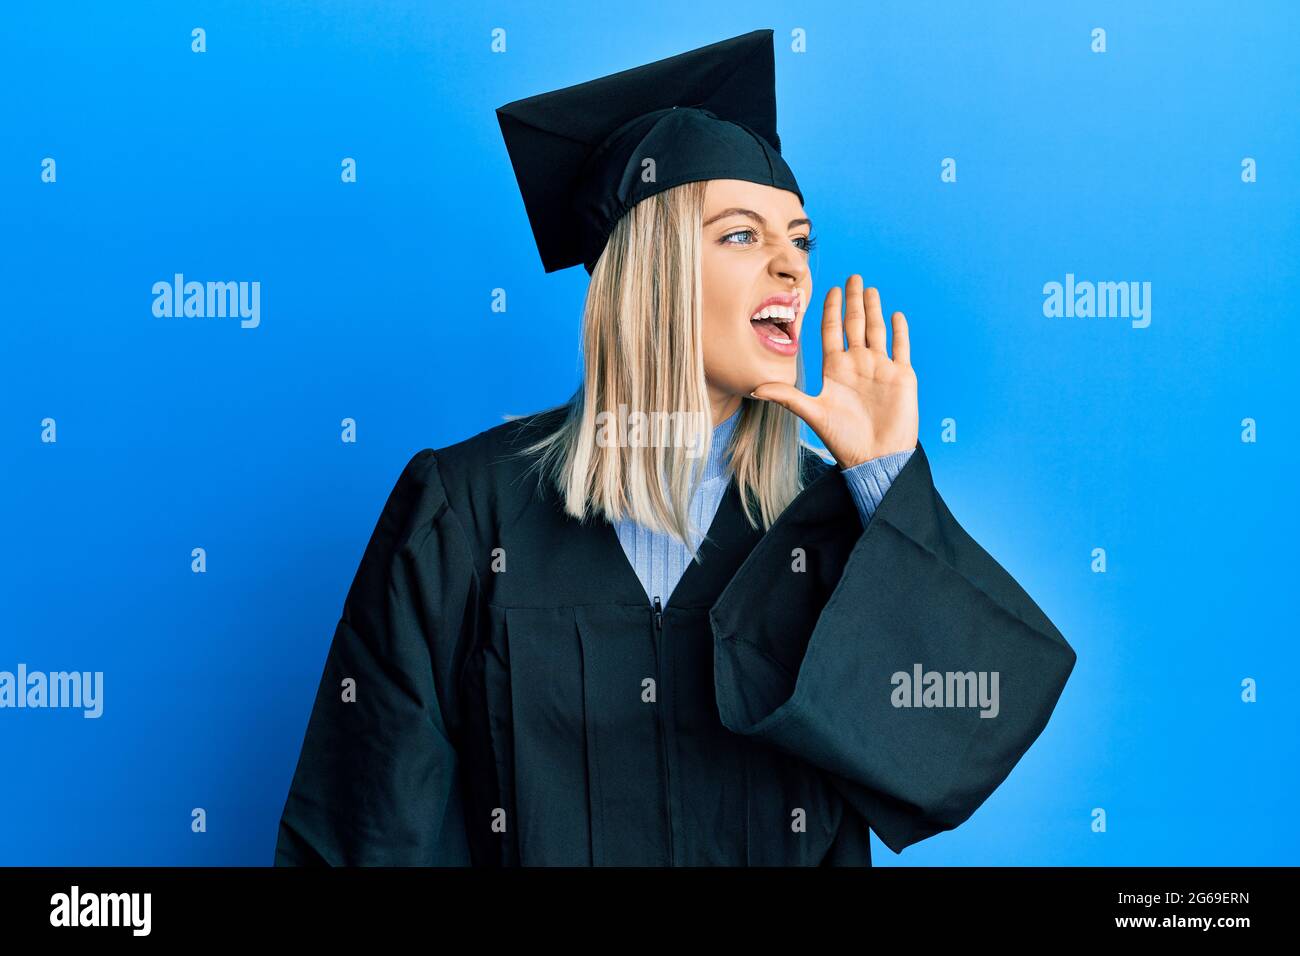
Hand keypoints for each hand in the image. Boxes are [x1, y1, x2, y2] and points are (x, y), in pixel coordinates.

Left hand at [751, 275, 918, 467]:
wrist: (875, 457)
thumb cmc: (843, 439)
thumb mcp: (813, 413)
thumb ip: (787, 397)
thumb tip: (755, 388)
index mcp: (835, 369)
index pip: (831, 332)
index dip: (830, 311)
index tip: (829, 289)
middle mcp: (857, 364)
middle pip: (855, 324)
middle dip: (853, 301)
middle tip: (852, 277)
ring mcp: (880, 368)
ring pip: (877, 330)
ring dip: (873, 309)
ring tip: (869, 288)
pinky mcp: (901, 375)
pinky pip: (900, 347)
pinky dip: (899, 330)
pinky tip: (896, 314)